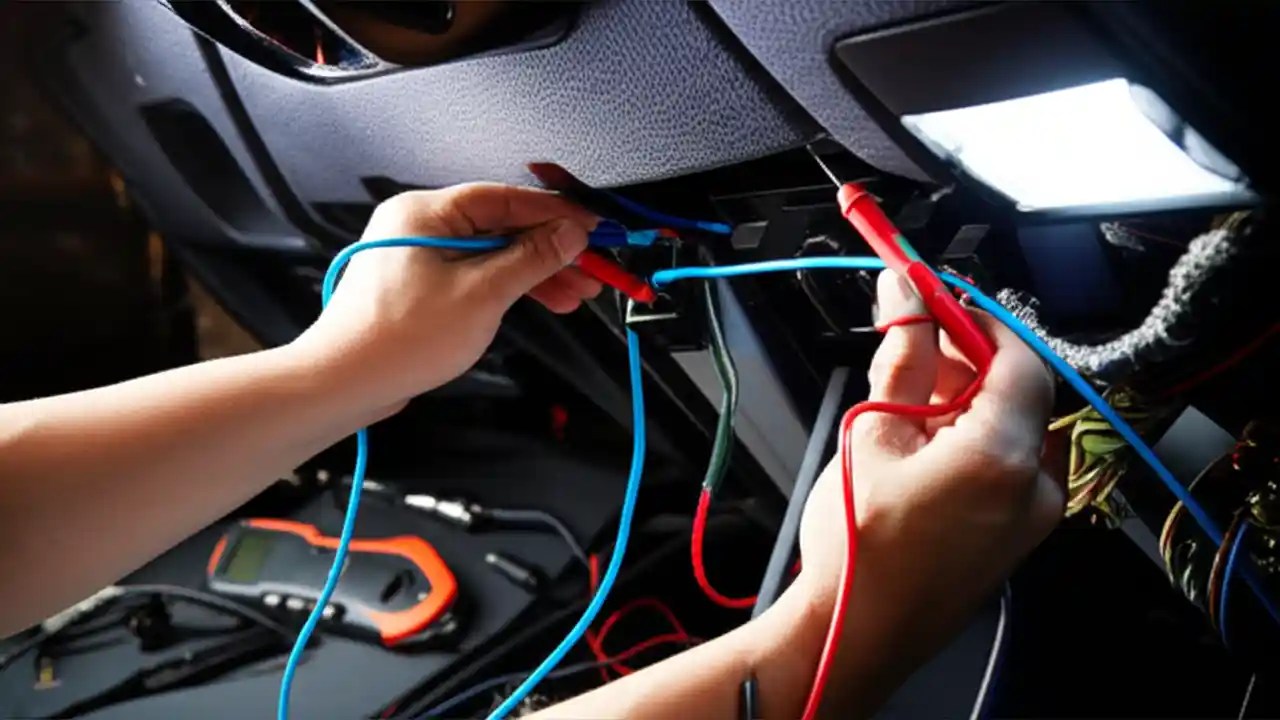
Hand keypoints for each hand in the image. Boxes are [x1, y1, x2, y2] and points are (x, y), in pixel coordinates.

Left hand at [292, 183, 601, 410]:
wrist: (347, 382)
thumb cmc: (396, 339)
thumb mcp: (482, 294)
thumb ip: (532, 259)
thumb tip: (569, 234)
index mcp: (426, 212)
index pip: (507, 199)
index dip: (556, 213)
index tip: (593, 226)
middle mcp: (420, 226)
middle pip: (503, 226)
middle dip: (552, 250)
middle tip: (592, 267)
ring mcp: (420, 256)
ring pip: (494, 253)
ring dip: (537, 272)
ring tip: (577, 292)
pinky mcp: (422, 286)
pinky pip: (477, 274)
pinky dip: (510, 287)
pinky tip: (542, 300)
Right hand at [795, 271, 1062, 715]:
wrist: (856, 635)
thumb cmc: (858, 544)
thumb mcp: (873, 436)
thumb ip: (903, 358)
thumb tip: (904, 291)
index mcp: (1003, 456)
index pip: (1018, 358)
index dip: (978, 320)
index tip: (937, 299)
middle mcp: (1037, 485)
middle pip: (1020, 392)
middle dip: (969, 359)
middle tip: (914, 341)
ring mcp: (1035, 516)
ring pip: (1017, 428)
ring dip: (971, 398)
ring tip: (908, 396)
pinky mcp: (1019, 535)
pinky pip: (1013, 466)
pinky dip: (977, 438)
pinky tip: (925, 440)